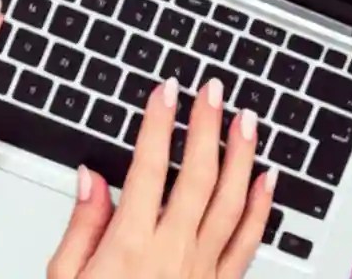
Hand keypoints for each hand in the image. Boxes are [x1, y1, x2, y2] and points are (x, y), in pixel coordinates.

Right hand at [47, 77, 276, 278]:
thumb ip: (83, 226)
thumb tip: (93, 178)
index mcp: (129, 245)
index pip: (149, 167)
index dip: (159, 123)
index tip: (165, 92)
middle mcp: (173, 252)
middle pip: (199, 174)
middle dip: (206, 125)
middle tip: (212, 90)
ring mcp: (202, 270)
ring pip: (231, 200)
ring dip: (241, 154)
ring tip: (245, 119)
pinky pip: (248, 242)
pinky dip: (262, 207)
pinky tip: (268, 178)